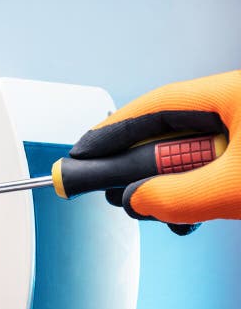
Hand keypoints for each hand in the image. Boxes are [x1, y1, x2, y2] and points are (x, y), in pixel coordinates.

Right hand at [70, 71, 240, 233]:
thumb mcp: (233, 189)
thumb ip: (176, 197)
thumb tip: (136, 199)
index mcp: (234, 93)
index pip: (157, 106)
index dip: (113, 130)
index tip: (83, 152)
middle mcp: (237, 107)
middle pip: (169, 131)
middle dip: (140, 166)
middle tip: (110, 187)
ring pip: (189, 157)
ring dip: (171, 187)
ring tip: (162, 210)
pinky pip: (213, 171)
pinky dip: (196, 193)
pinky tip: (192, 214)